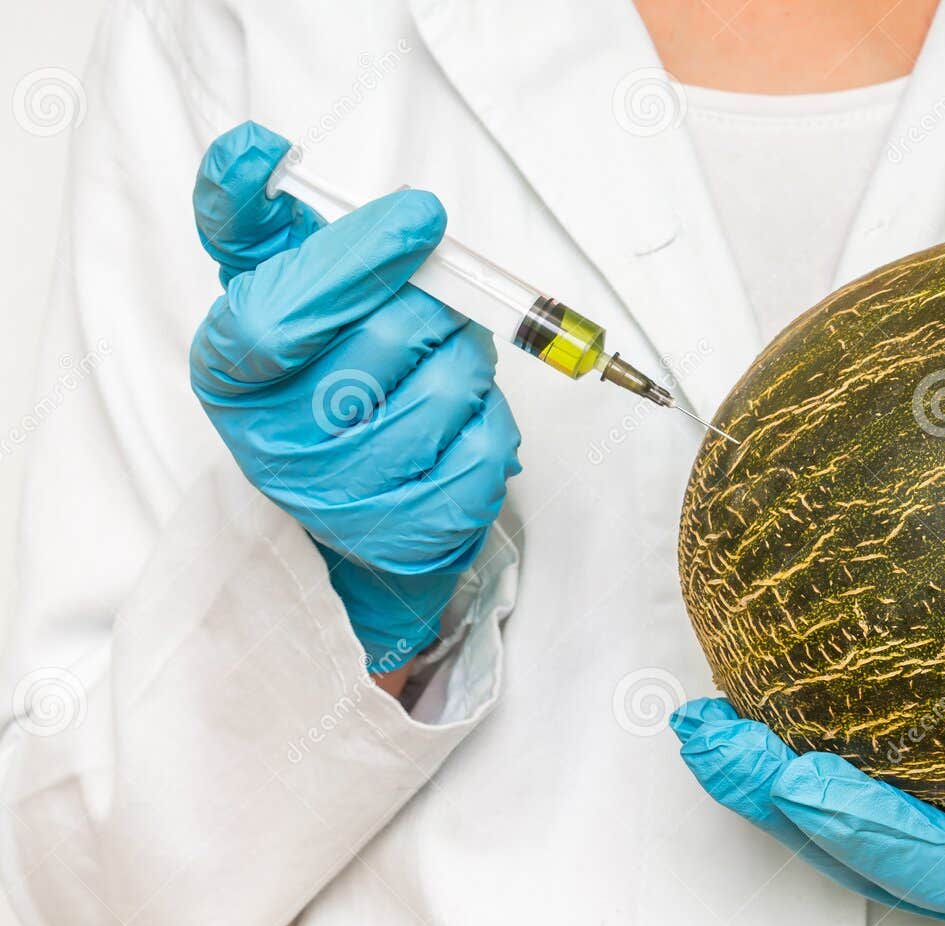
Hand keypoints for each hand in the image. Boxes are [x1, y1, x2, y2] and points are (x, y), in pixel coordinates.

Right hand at [189, 122, 520, 670]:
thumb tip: (253, 151)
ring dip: (468, 355)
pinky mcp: (414, 530)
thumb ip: (257, 220)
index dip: (352, 260)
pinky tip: (463, 416)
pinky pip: (486, 444)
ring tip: (447, 357)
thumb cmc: (321, 374)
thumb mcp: (275, 292)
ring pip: (448, 388)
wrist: (355, 502)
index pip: (275, 317)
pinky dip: (492, 414)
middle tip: (440, 295)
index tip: (419, 215)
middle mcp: (277, 445)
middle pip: (384, 340)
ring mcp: (346, 496)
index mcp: (229, 375)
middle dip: (433, 301)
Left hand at [671, 698, 944, 925]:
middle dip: (779, 803)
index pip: (941, 873)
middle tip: (713, 737)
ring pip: (834, 821)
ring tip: (700, 722)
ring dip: (759, 778)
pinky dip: (785, 745)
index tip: (803, 781)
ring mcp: (936, 828)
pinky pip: (842, 777)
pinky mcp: (916, 787)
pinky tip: (739, 693)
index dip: (871, 834)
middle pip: (860, 851)